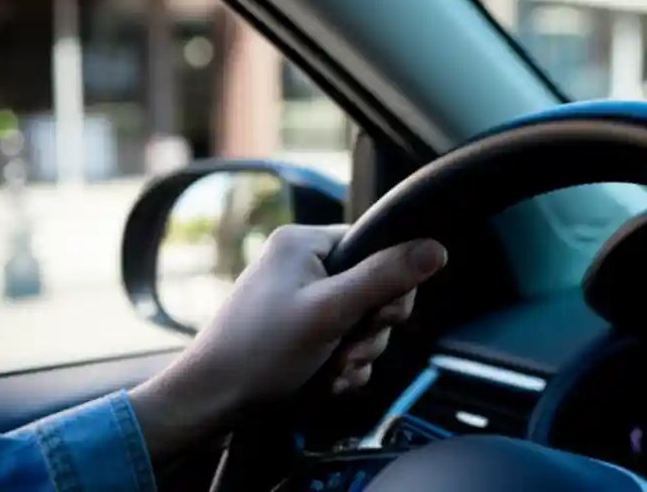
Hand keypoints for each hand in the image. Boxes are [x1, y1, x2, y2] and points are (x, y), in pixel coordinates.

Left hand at [130, 225, 446, 463]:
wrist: (210, 403)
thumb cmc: (258, 352)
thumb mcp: (330, 311)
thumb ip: (385, 278)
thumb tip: (436, 248)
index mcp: (303, 242)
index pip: (374, 246)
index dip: (389, 283)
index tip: (382, 316)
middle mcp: (301, 265)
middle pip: (373, 288)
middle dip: (370, 329)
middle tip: (351, 349)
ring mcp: (299, 301)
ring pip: (361, 322)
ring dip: (357, 353)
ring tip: (332, 371)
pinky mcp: (298, 333)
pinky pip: (343, 343)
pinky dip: (341, 366)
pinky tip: (325, 381)